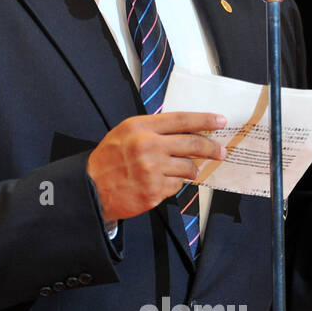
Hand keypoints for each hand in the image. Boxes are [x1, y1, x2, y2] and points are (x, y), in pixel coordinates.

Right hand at [87, 112, 226, 221]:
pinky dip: (172, 184)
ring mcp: (152, 170)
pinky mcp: (154, 191)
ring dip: (190, 170)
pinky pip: (176, 186)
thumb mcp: (125, 133)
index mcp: (140, 128)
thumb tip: (185, 131)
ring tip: (182, 171)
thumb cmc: (108, 160)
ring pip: (188, 168)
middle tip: (220, 151)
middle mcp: (147, 146)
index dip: (204, 120)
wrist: (91, 189)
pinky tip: (159, 182)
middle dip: (212, 148)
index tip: (219, 121)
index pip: (181, 120)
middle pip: (193, 144)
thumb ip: (152, 129)